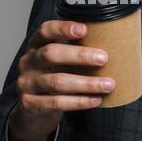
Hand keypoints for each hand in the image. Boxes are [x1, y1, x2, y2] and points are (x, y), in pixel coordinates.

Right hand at [7, 19, 113, 140]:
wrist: (32, 112)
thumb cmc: (53, 79)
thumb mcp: (58, 63)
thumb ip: (75, 53)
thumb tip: (115, 43)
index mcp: (35, 46)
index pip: (44, 31)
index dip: (62, 28)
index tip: (84, 28)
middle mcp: (28, 62)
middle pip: (50, 54)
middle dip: (79, 56)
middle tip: (103, 58)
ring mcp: (27, 84)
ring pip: (56, 82)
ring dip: (86, 83)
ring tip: (108, 84)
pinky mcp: (30, 104)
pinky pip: (57, 103)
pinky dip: (79, 102)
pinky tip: (96, 100)